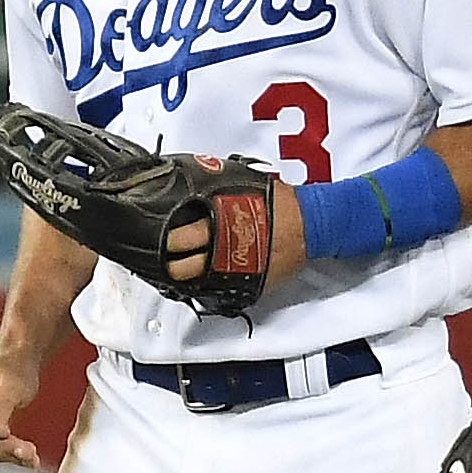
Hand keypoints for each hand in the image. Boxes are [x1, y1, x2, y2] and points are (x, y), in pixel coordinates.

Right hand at [0, 345, 45, 466]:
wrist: (10, 368)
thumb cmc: (11, 369)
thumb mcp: (11, 383)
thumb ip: (1, 407)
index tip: (6, 433)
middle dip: (2, 447)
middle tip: (29, 452)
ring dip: (8, 456)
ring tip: (32, 457)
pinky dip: (9, 457)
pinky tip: (30, 460)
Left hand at [160, 170, 305, 287]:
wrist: (310, 223)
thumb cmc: (280, 203)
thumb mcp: (243, 186)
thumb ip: (217, 189)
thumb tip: (194, 182)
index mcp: (223, 223)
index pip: (185, 236)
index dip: (168, 241)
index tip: (161, 241)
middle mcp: (228, 250)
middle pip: (187, 265)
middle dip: (171, 265)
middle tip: (163, 262)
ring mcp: (239, 271)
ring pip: (202, 281)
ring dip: (187, 278)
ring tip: (176, 274)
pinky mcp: (251, 283)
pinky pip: (223, 289)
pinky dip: (209, 286)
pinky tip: (201, 282)